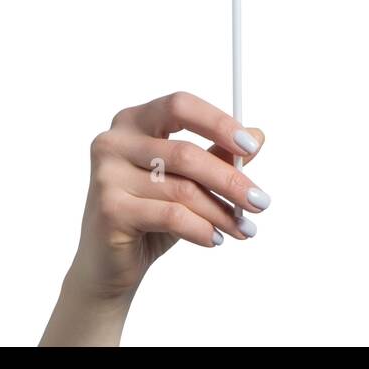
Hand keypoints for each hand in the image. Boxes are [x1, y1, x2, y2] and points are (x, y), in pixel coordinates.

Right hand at [41, 92, 267, 344]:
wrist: (108, 263)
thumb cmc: (150, 213)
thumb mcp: (187, 180)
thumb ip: (216, 155)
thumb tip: (258, 134)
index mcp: (134, 121)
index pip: (180, 106)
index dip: (218, 123)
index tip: (251, 146)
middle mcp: (114, 142)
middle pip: (186, 152)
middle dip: (230, 180)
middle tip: (261, 202)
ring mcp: (107, 175)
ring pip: (182, 190)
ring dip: (221, 212)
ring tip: (243, 228)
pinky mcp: (110, 210)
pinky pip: (171, 216)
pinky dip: (201, 229)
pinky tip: (215, 239)